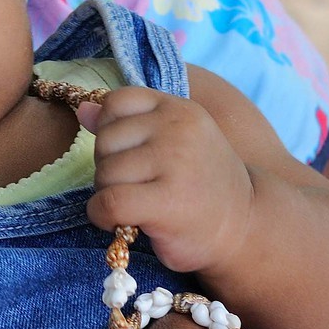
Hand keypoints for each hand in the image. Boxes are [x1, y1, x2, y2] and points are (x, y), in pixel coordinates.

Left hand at [82, 87, 253, 274]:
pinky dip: (101, 215)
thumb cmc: (203, 184)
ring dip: (106, 194)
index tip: (127, 154)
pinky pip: (108, 202)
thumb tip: (82, 110)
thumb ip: (130, 123)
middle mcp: (177, 129)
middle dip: (108, 166)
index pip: (117, 101)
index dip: (110, 130)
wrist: (245, 228)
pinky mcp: (167, 201)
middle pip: (106, 140)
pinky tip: (116, 222)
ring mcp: (174, 163)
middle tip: (133, 186)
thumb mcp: (174, 142)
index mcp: (179, 109)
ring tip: (133, 204)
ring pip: (105, 173)